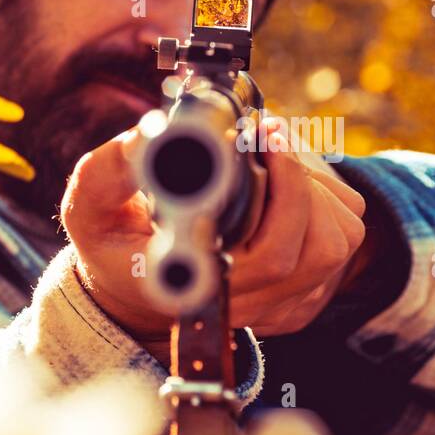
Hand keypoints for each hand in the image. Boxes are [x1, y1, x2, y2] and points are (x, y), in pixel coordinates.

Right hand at [60, 121, 367, 344]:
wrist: (133, 287)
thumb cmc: (113, 241)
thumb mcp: (90, 205)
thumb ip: (111, 172)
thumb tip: (156, 135)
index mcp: (188, 286)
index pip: (249, 260)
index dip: (274, 196)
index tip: (260, 137)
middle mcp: (240, 303)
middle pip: (304, 249)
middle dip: (294, 177)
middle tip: (264, 130)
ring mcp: (278, 304)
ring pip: (333, 243)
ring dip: (312, 186)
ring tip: (270, 154)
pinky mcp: (305, 293)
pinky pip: (343, 235)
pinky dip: (325, 196)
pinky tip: (284, 179)